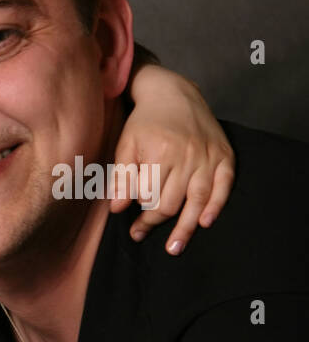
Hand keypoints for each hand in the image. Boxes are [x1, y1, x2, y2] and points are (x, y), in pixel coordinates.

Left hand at [117, 64, 234, 253]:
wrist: (173, 94)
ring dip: (186, 227)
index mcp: (160, 152)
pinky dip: (216, 205)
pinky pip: (224, 185)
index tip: (132, 228)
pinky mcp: (224, 155)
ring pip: (197, 199)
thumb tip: (116, 209)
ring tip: (174, 247)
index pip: (150, 197)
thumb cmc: (144, 123)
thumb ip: (121, 177)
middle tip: (143, 233)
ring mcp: (208, 156)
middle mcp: (187, 155)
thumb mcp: (125, 146)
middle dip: (156, 222)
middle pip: (172, 202)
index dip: (140, 216)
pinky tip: (206, 222)